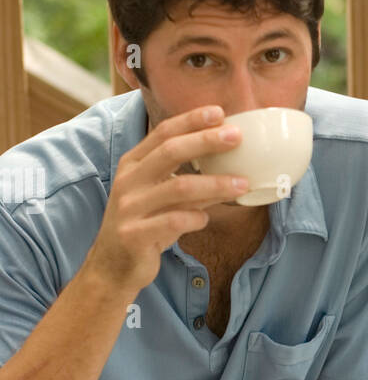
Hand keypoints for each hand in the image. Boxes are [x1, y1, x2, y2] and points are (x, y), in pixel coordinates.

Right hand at [84, 104, 249, 296]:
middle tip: (237, 137)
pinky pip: (173, 221)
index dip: (191, 121)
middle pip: (170, 151)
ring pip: (178, 187)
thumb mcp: (161, 198)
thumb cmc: (144, 226)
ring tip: (242, 184)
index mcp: (133, 164)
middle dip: (206, 141)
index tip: (220, 112)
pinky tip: (206, 219)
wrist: (112, 267)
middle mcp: (129, 181)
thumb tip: (229, 166)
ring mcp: (129, 207)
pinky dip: (196, 218)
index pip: (163, 133)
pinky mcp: (134, 234)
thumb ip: (186, 180)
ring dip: (215, 184)